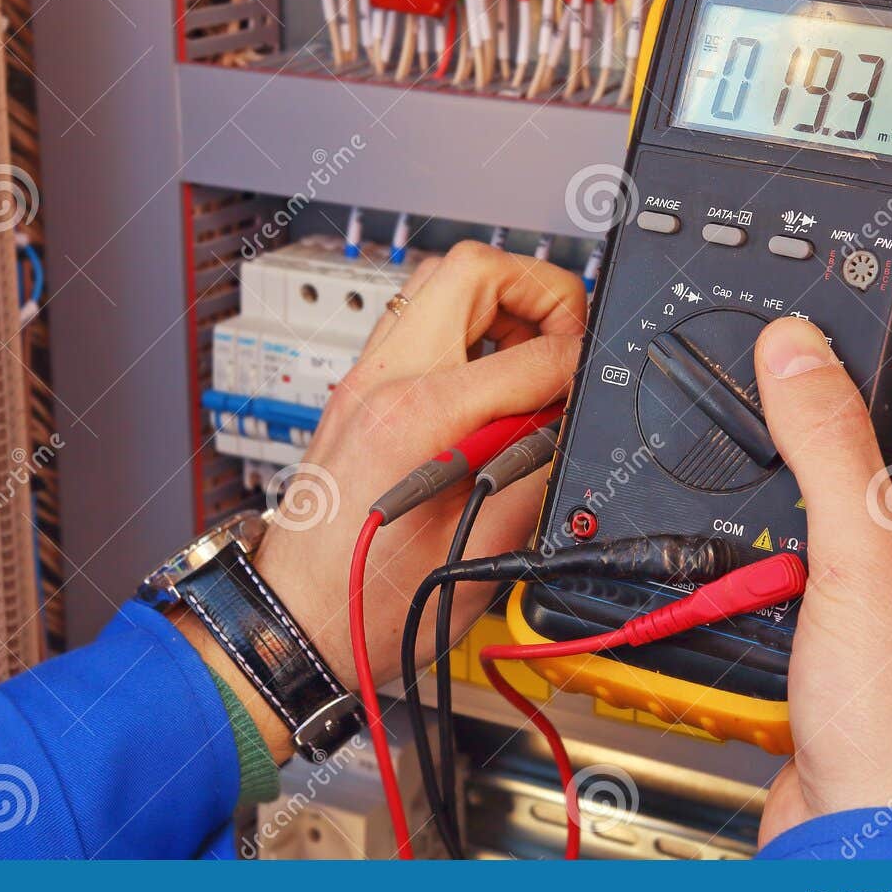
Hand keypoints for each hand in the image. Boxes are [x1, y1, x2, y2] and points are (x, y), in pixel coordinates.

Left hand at [203, 242, 585, 756]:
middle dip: (537, 290)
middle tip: (567, 339)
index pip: (531, 351)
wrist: (295, 622)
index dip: (582, 364)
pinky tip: (489, 387)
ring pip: (439, 285)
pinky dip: (465, 335)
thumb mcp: (485, 551)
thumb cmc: (369, 605)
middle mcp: (383, 382)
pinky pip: (419, 326)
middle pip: (471, 268)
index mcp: (418, 417)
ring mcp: (363, 381)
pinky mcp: (357, 394)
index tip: (595, 385)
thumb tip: (575, 420)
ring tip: (533, 361)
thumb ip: (541, 470)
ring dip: (499, 307)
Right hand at [752, 317, 891, 846]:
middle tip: (805, 397)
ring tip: (786, 500)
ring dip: (818, 505)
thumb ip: (829, 443)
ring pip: (867, 517)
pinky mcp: (880, 647)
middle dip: (854, 435)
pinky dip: (800, 558)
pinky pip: (837, 571)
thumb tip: (801, 357)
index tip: (888, 310)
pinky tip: (774, 564)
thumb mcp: (866, 558)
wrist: (865, 840)